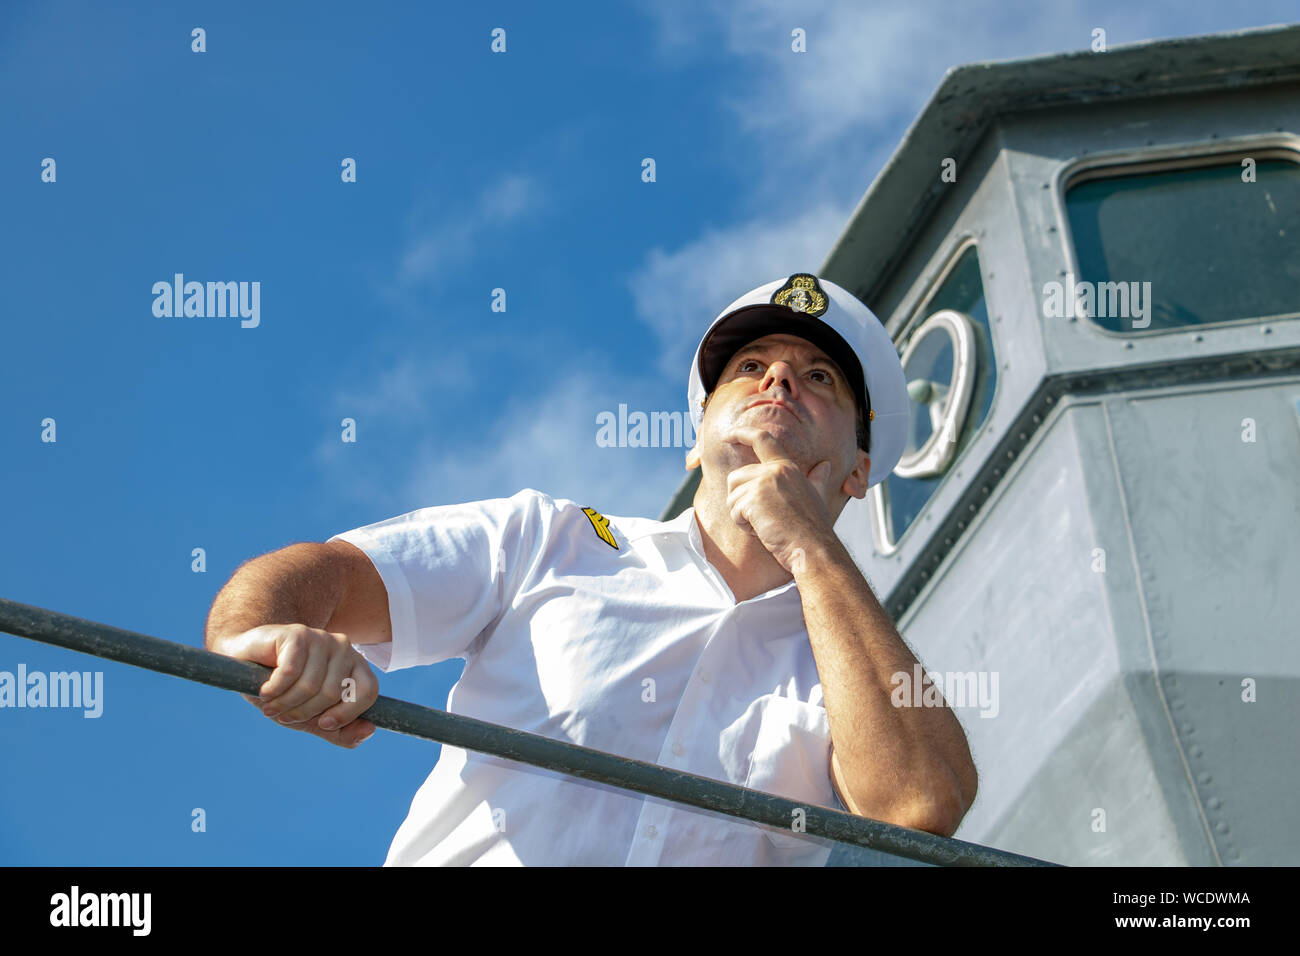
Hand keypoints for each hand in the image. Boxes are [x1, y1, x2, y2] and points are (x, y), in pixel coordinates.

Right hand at [212, 623, 378, 748]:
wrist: (249, 663)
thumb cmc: (286, 691)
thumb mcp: (313, 719)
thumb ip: (342, 731)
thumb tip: (369, 730)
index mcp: (356, 667)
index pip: (368, 691)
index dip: (346, 714)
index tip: (322, 724)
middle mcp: (344, 649)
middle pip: (333, 693)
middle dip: (304, 713)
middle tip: (284, 715)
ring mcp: (321, 639)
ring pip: (309, 685)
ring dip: (284, 704)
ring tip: (271, 705)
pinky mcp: (297, 634)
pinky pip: (290, 673)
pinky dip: (273, 690)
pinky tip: (264, 691)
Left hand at [723, 425, 839, 573]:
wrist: (814, 548)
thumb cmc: (815, 529)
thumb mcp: (818, 497)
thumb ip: (817, 480)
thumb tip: (824, 466)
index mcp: (788, 468)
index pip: (763, 440)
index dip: (743, 434)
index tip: (729, 435)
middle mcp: (775, 470)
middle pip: (736, 477)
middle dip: (739, 500)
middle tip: (761, 519)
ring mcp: (764, 482)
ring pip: (732, 496)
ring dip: (742, 515)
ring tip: (765, 525)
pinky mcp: (754, 498)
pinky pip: (734, 511)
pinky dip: (744, 525)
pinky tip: (762, 530)